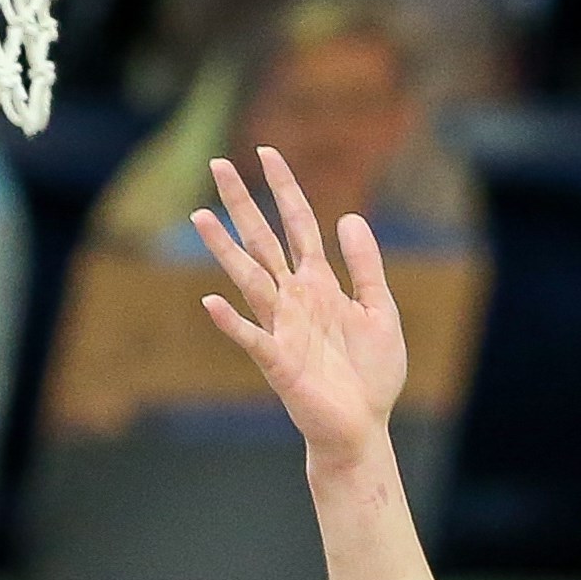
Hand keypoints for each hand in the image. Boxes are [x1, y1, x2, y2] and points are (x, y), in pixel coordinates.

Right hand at [193, 145, 408, 461]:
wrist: (363, 427)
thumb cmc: (370, 374)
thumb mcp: (380, 310)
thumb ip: (365, 266)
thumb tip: (348, 217)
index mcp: (319, 284)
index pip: (297, 225)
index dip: (285, 189)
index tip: (266, 153)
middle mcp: (294, 299)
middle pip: (263, 241)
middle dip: (242, 204)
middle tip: (218, 164)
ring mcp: (283, 328)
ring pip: (250, 279)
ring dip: (224, 250)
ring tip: (200, 217)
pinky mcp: (279, 363)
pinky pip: (253, 338)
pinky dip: (233, 322)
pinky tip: (212, 302)